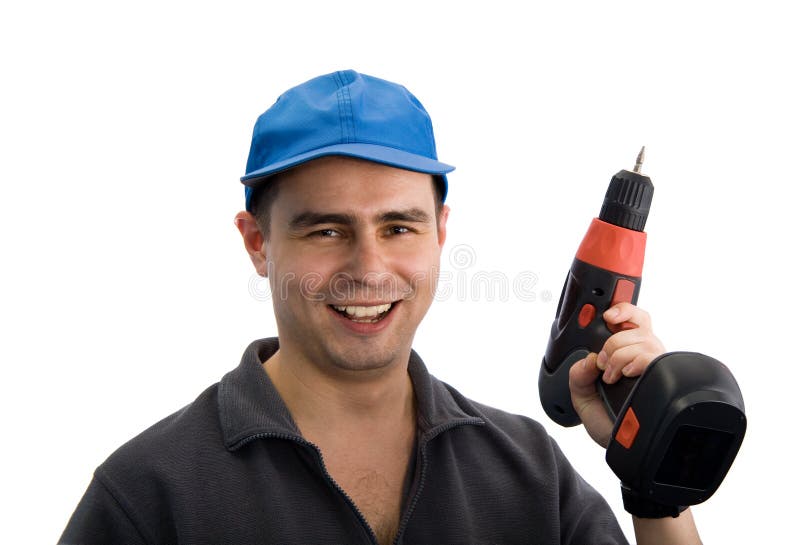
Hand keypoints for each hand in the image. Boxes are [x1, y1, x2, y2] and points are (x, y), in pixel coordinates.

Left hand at [568, 302, 665, 447]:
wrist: (627, 451)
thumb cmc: (611, 425)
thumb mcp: (583, 398)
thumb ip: (578, 375)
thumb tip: (589, 360)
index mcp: (628, 354)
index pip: (632, 320)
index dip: (622, 310)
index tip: (607, 315)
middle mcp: (646, 355)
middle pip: (639, 322)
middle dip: (614, 338)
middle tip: (602, 361)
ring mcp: (657, 364)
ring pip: (641, 338)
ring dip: (618, 356)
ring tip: (612, 376)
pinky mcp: (665, 375)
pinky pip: (650, 355)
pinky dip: (632, 362)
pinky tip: (625, 376)